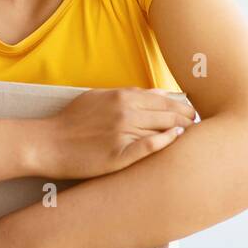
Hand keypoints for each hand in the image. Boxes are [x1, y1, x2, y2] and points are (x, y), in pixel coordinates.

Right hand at [35, 87, 197, 179]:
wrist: (48, 143)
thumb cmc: (72, 121)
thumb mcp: (99, 97)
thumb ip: (128, 94)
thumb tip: (156, 93)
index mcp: (123, 96)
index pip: (165, 99)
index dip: (183, 107)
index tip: (192, 115)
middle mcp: (126, 111)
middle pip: (170, 114)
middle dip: (188, 120)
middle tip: (199, 128)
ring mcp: (123, 132)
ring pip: (163, 129)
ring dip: (181, 133)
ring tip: (194, 139)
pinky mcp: (118, 154)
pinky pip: (149, 146)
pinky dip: (165, 142)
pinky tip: (175, 141)